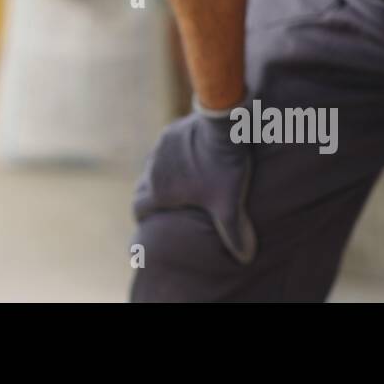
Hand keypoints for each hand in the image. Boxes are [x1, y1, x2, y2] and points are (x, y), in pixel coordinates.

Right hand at [133, 94, 256, 264]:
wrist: (223, 126)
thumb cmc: (223, 168)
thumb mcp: (229, 204)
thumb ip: (233, 232)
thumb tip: (244, 258)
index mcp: (160, 191)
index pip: (138, 207)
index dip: (141, 217)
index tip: (145, 222)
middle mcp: (153, 170)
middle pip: (141, 187)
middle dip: (147, 197)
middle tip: (159, 206)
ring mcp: (160, 148)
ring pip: (152, 166)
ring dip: (158, 175)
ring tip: (172, 182)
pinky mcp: (170, 132)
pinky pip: (164, 148)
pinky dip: (169, 157)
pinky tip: (184, 157)